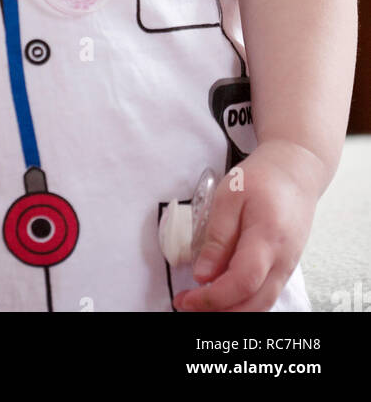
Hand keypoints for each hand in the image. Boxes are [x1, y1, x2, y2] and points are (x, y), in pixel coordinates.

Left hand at [172, 139, 325, 311]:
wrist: (296, 171)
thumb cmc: (263, 178)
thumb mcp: (229, 195)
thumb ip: (217, 236)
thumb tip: (202, 274)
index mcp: (268, 238)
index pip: (242, 282)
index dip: (213, 297)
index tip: (187, 297)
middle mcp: (283, 260)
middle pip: (253, 303)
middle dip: (218, 311)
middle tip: (185, 304)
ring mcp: (288, 267)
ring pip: (261, 304)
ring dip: (230, 310)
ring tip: (199, 301)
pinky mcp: (285, 268)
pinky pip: (265, 295)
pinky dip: (242, 302)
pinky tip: (221, 292)